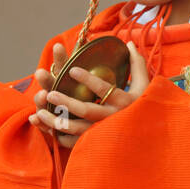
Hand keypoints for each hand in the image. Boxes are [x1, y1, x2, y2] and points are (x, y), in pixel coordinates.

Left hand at [28, 41, 150, 150]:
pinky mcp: (96, 144)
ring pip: (77, 129)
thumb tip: (128, 43)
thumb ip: (137, 65)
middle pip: (87, 111)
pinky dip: (60, 137)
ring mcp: (103, 134)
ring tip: (41, 112)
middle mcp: (113, 118)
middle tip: (49, 93)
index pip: (104, 89)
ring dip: (57, 121)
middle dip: (67, 103)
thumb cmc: (144, 108)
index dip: (88, 80)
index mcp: (124, 102)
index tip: (72, 69)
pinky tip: (48, 128)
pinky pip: (75, 143)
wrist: (149, 138)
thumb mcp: (145, 86)